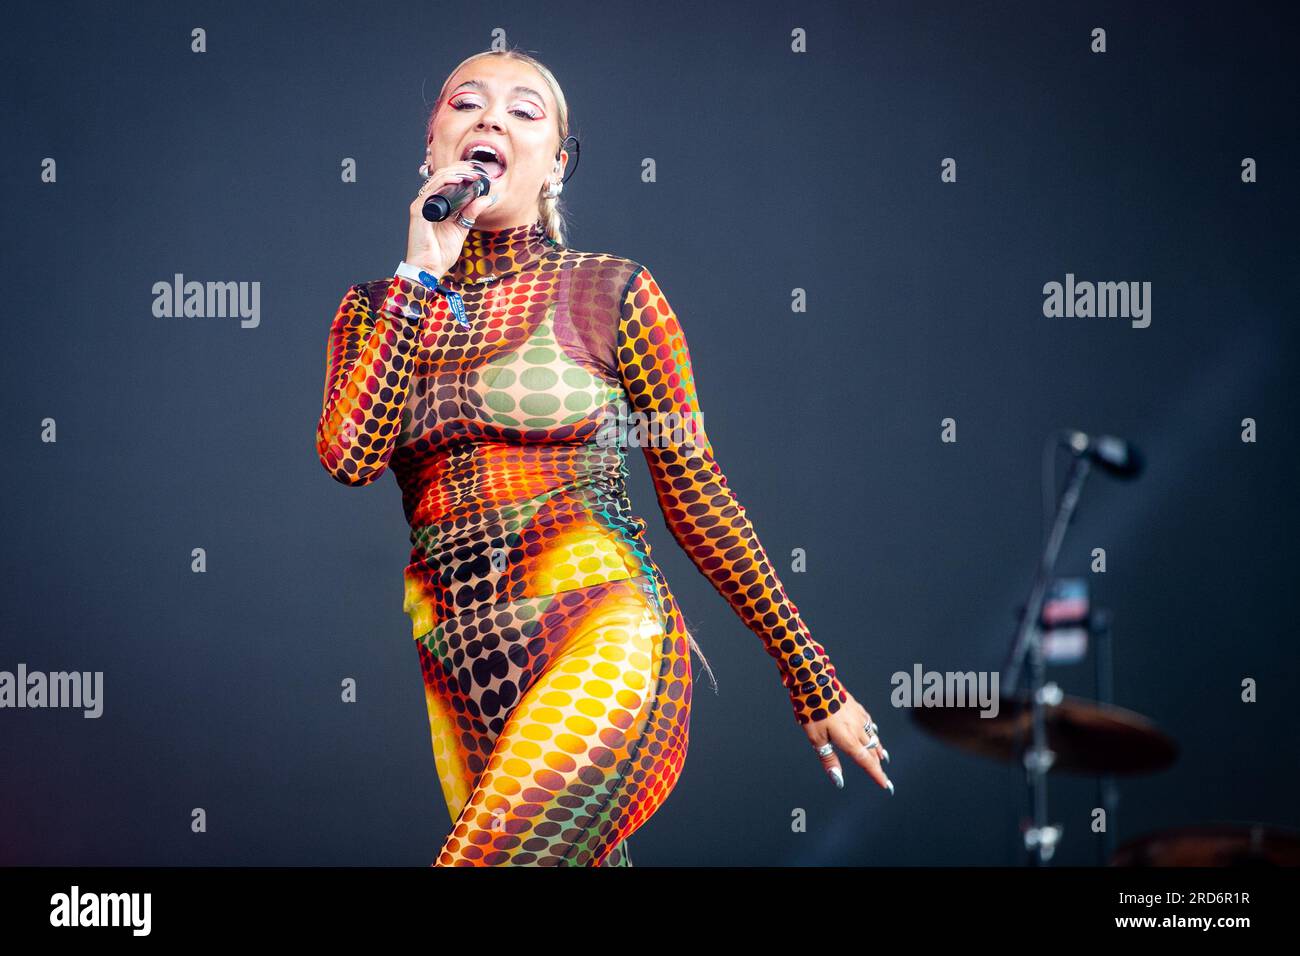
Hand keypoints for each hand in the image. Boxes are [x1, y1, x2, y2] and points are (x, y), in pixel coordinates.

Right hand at [405, 160, 499, 275]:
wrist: (429, 268)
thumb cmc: (441, 251)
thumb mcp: (462, 228)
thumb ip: (471, 212)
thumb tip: (487, 198)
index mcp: (436, 205)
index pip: (447, 181)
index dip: (461, 172)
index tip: (477, 171)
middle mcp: (427, 202)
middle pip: (442, 176)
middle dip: (460, 169)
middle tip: (476, 169)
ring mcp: (421, 205)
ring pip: (437, 179)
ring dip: (455, 173)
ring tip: (471, 173)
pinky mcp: (418, 210)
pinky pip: (432, 190)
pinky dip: (446, 182)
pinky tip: (458, 180)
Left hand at [803, 688, 893, 793]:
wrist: (814, 681)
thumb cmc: (812, 710)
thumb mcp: (816, 739)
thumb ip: (828, 759)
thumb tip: (838, 780)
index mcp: (848, 739)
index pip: (866, 762)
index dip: (876, 775)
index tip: (886, 785)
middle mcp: (856, 728)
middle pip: (871, 751)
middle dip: (877, 765)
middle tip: (884, 776)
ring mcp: (857, 715)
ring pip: (872, 736)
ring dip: (878, 748)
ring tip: (883, 756)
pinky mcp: (854, 705)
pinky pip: (868, 721)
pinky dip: (872, 730)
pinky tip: (873, 730)